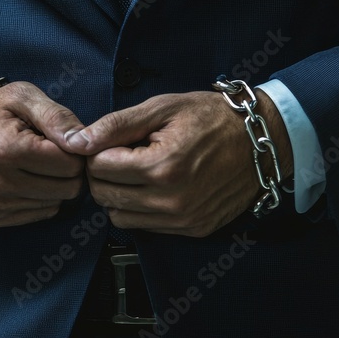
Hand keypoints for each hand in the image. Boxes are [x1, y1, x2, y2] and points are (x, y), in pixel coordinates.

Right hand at [0, 81, 85, 226]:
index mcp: (8, 149)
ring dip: (54, 184)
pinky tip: (27, 178)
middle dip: (68, 170)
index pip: (70, 165)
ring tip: (37, 163)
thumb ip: (57, 117)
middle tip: (53, 152)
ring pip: (56, 203)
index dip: (73, 150)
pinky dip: (40, 197)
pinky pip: (39, 214)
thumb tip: (84, 142)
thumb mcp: (22, 97)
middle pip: (68, 188)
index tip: (60, 139)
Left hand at [61, 90, 292, 237]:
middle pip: (104, 197)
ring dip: (120, 195)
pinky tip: (158, 185)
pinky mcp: (194, 229)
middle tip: (121, 155)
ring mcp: (183, 219)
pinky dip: (142, 208)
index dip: (98, 151)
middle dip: (104, 175)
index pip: (98, 169)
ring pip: (120, 218)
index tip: (112, 141)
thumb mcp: (162, 108)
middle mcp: (171, 200)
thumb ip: (115, 125)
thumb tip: (77, 141)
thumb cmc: (211, 117)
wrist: (261, 141)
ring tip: (139, 171)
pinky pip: (147, 227)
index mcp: (162, 166)